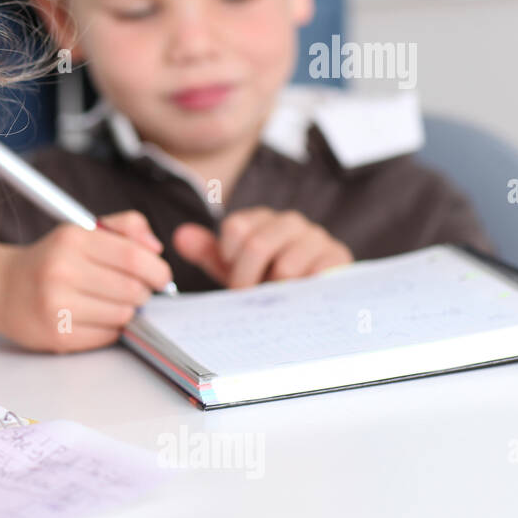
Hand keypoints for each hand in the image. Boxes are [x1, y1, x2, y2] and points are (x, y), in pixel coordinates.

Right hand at [0, 210, 173, 352]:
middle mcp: (61, 271)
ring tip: (110, 302)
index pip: (133, 258)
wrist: (2, 289)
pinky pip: (107, 336)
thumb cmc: (50, 260)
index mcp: (71, 240)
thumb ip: (125, 228)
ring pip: (124, 315)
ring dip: (127, 311)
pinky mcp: (57, 335)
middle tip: (134, 290)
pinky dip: (110, 328)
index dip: (157, 270)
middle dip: (143, 292)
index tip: (160, 276)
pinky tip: (95, 317)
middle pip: (133, 290)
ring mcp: (57, 307)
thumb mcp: (82, 232)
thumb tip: (156, 248)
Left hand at [173, 208, 351, 288]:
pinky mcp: (339, 258)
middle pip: (258, 245)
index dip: (228, 258)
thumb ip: (207, 252)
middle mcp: (290, 222)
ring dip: (274, 290)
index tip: (232, 275)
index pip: (236, 227)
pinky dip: (301, 291)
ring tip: (274, 298)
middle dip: (246, 279)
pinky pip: (315, 275)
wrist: (309, 298)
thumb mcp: (232, 268)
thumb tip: (179, 236)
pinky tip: (298, 296)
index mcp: (262, 219)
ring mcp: (317, 238)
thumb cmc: (266, 280)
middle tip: (248, 296)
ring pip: (286, 265)